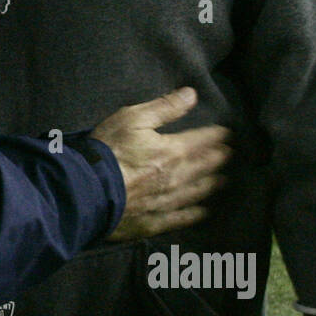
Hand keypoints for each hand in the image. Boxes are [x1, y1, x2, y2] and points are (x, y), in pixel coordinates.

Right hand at [91, 86, 230, 240]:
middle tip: (230, 156)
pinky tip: (202, 213)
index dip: (216, 136)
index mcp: (172, 151)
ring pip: (195, 193)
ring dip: (210, 185)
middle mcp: (176, 178)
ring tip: (222, 181)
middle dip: (218, 159)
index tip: (228, 134)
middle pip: (203, 167)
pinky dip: (193, 215)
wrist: (86, 190)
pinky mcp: (152, 221)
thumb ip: (164, 107)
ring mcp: (165, 202)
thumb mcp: (132, 118)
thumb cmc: (108, 150)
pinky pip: (179, 218)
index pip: (202, 141)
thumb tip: (192, 94)